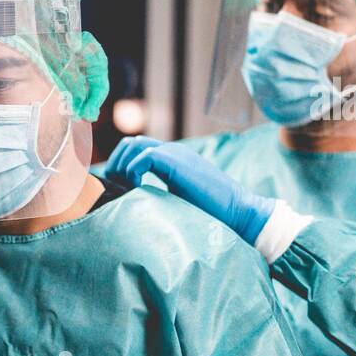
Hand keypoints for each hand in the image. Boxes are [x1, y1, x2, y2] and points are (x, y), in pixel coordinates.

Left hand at [106, 136, 275, 244]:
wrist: (239, 211)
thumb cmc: (210, 212)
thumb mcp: (176, 198)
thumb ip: (157, 192)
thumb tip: (131, 203)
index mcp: (172, 159)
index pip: (136, 149)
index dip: (120, 165)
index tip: (117, 189)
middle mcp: (172, 151)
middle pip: (130, 143)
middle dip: (115, 164)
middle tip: (116, 189)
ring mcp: (175, 154)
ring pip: (133, 145)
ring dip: (122, 167)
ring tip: (126, 189)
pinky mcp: (177, 162)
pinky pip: (144, 156)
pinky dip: (133, 172)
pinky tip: (137, 189)